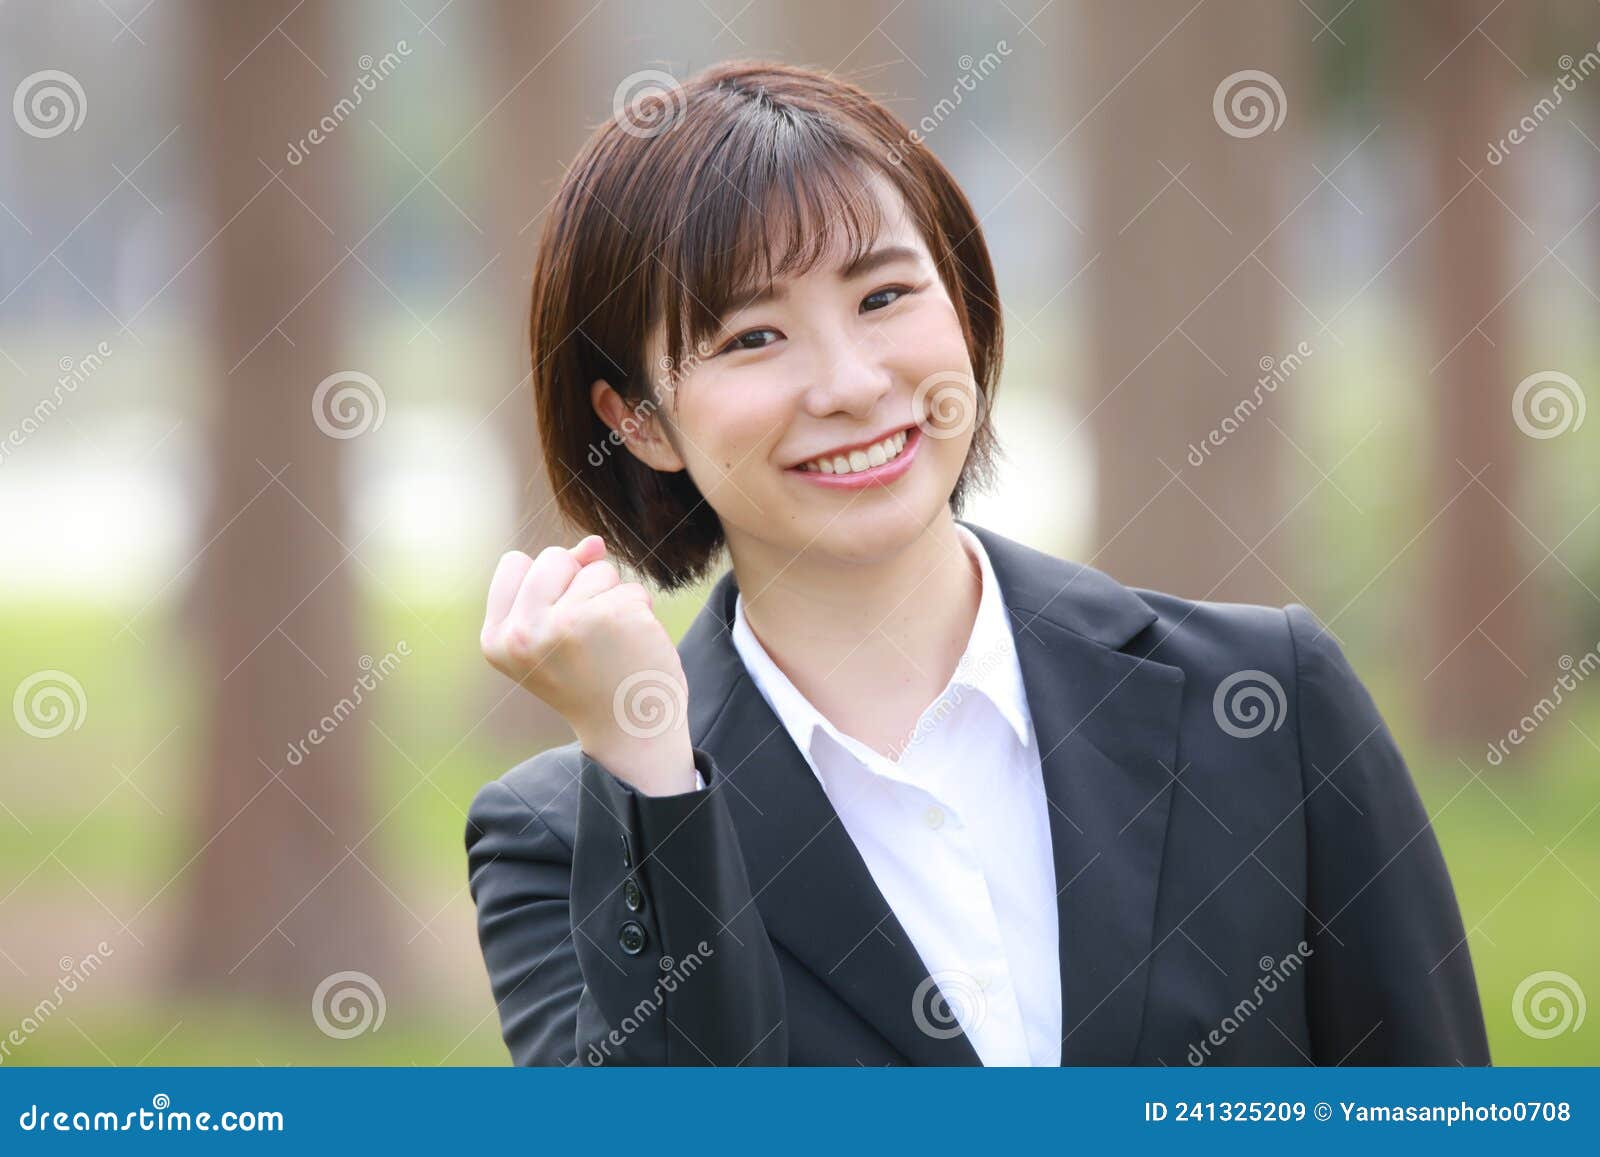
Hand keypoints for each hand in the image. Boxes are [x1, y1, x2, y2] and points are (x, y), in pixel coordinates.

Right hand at [480, 535, 694, 795]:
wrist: (628, 730)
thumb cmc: (590, 677)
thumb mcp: (554, 629)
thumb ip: (561, 579)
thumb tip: (593, 542)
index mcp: (497, 638)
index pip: (515, 563)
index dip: (544, 585)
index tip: (556, 630)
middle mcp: (525, 632)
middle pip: (553, 557)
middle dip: (578, 584)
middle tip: (585, 638)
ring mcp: (570, 623)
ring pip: (598, 569)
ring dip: (612, 599)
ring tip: (609, 645)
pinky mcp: (614, 617)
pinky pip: (631, 589)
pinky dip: (639, 613)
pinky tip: (633, 649)